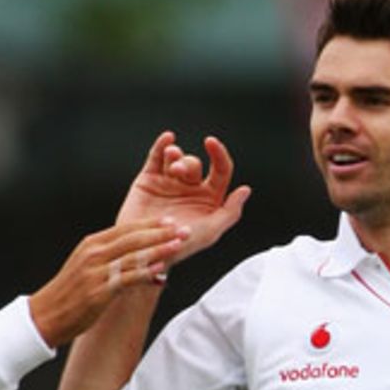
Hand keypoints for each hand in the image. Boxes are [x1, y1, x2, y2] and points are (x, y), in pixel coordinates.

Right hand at [29, 218, 191, 347]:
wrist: (46, 315)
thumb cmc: (69, 295)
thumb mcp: (86, 268)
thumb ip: (109, 260)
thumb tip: (135, 259)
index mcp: (91, 244)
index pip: (126, 229)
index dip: (150, 224)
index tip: (170, 221)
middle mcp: (94, 253)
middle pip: (133, 238)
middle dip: (160, 232)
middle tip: (183, 229)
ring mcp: (96, 272)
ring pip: (133, 255)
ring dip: (159, 249)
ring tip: (178, 245)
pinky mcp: (99, 291)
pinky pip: (127, 279)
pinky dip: (145, 273)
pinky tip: (160, 270)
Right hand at [118, 131, 250, 262]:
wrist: (145, 251)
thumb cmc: (179, 246)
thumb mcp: (210, 233)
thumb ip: (230, 213)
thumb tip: (245, 191)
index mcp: (208, 198)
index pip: (220, 170)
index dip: (219, 154)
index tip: (211, 143)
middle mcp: (189, 188)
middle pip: (194, 164)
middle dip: (187, 164)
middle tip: (177, 173)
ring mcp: (168, 182)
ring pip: (176, 158)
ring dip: (175, 155)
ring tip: (170, 165)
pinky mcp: (149, 180)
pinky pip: (156, 156)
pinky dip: (161, 145)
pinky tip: (167, 139)